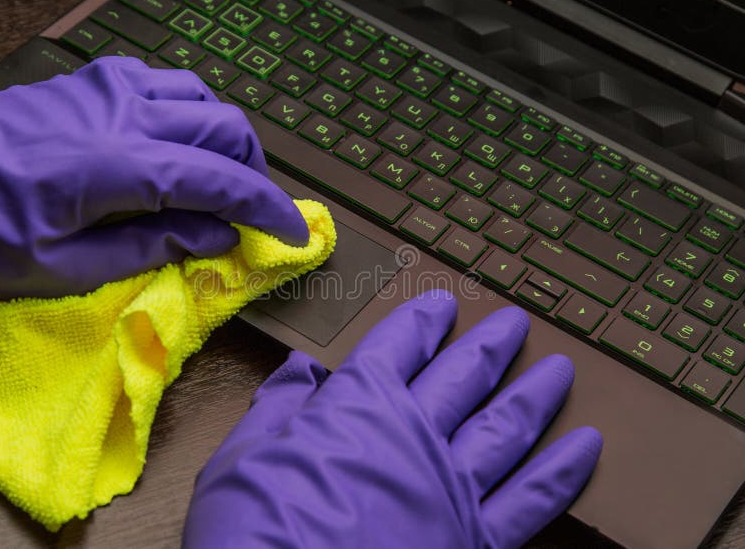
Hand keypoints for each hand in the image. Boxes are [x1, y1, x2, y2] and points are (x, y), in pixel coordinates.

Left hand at [0, 57, 307, 297]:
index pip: (224, 180)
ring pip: (201, 95)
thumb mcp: (66, 267)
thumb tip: (216, 235)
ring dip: (223, 139)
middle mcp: (124, 112)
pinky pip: (163, 84)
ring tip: (217, 182)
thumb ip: (152, 245)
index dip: (267, 208)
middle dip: (253, 172)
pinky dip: (188, 113)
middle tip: (250, 215)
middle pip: (226, 126)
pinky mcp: (88, 82)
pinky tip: (174, 145)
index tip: (292, 232)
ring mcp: (106, 88)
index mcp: (122, 164)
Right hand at [183, 291, 601, 548]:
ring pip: (508, 426)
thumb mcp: (244, 453)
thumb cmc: (254, 525)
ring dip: (536, 394)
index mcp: (362, 403)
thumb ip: (278, 407)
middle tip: (517, 323)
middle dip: (493, 345)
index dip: (423, 319)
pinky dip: (562, 471)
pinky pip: (531, 498)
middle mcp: (417, 432)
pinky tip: (587, 445)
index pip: (400, 345)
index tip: (443, 305)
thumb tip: (298, 371)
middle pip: (466, 375)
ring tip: (560, 369)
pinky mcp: (475, 537)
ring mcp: (453, 484)